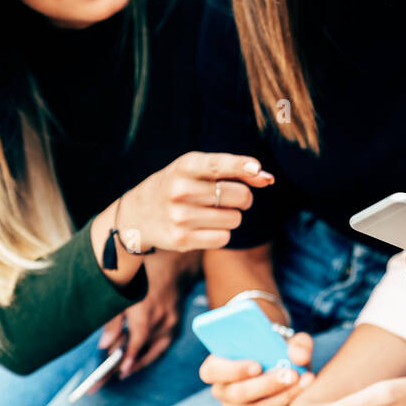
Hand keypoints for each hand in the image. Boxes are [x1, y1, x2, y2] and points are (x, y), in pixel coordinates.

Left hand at [100, 250, 196, 380]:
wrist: (171, 258)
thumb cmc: (143, 271)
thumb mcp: (121, 293)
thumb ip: (113, 322)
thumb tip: (104, 345)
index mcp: (145, 314)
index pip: (134, 347)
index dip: (124, 362)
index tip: (116, 374)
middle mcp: (162, 320)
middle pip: (144, 350)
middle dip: (128, 364)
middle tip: (114, 375)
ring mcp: (172, 320)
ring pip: (156, 348)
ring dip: (141, 359)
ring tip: (126, 369)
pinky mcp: (177, 319)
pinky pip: (165, 340)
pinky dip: (153, 349)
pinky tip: (141, 354)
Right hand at [119, 151, 273, 252]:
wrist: (137, 214)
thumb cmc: (178, 185)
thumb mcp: (196, 169)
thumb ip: (233, 170)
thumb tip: (268, 179)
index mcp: (185, 165)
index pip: (218, 164)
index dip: (241, 166)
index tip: (258, 169)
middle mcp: (180, 190)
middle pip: (239, 196)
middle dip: (243, 198)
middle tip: (230, 198)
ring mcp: (179, 217)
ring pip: (235, 219)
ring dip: (232, 216)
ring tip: (212, 212)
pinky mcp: (181, 240)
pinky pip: (224, 238)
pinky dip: (222, 233)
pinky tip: (205, 227)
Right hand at [199, 332, 315, 405]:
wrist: (284, 368)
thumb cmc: (278, 352)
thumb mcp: (287, 342)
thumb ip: (297, 344)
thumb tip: (299, 356)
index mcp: (219, 366)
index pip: (211, 371)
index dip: (233, 369)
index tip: (258, 366)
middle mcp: (223, 391)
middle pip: (239, 393)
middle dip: (268, 384)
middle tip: (292, 374)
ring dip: (282, 397)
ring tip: (303, 382)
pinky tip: (300, 399)